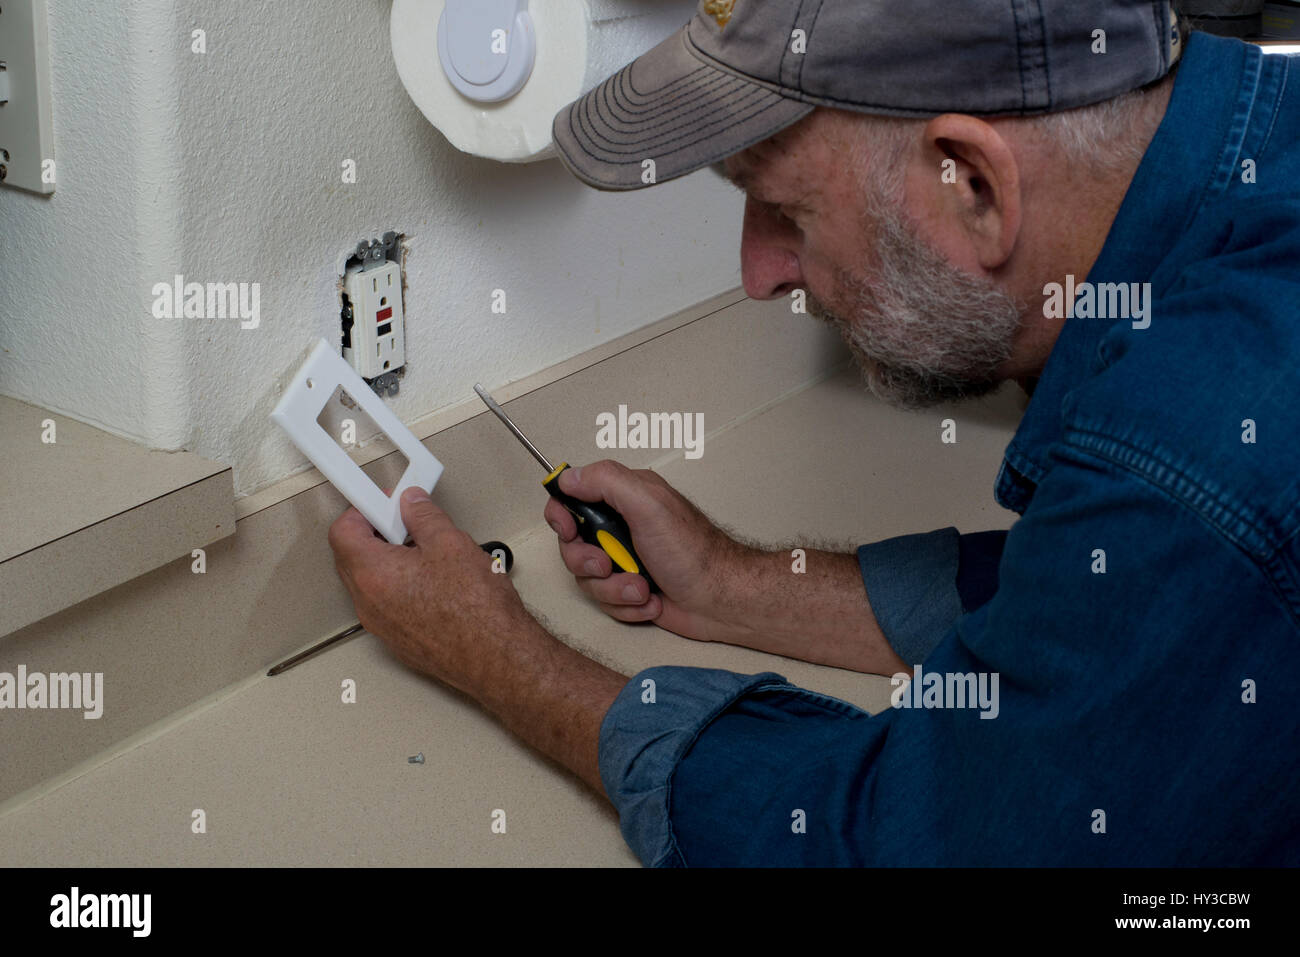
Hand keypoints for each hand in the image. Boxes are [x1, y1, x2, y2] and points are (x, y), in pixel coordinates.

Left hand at [328, 487, 532, 696]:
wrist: (497, 658)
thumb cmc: (477, 611)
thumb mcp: (452, 544)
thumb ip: (424, 517)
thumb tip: (412, 503)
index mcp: (373, 574)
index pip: (343, 531)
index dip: (364, 510)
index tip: (387, 504)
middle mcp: (368, 604)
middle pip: (353, 557)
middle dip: (379, 534)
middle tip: (410, 524)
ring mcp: (382, 626)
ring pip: (373, 582)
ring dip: (392, 562)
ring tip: (429, 555)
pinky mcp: (399, 641)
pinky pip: (389, 605)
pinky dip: (403, 588)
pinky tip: (436, 583)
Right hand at [544, 461, 755, 641]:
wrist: (721, 601)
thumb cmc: (694, 553)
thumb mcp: (649, 505)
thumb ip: (606, 482)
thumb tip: (567, 478)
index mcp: (626, 498)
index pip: (572, 497)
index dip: (562, 515)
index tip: (570, 530)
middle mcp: (623, 527)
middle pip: (573, 544)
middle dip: (589, 562)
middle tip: (609, 566)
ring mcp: (626, 560)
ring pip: (588, 579)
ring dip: (614, 589)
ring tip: (643, 589)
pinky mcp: (630, 590)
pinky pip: (606, 602)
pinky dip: (627, 606)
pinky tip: (652, 601)